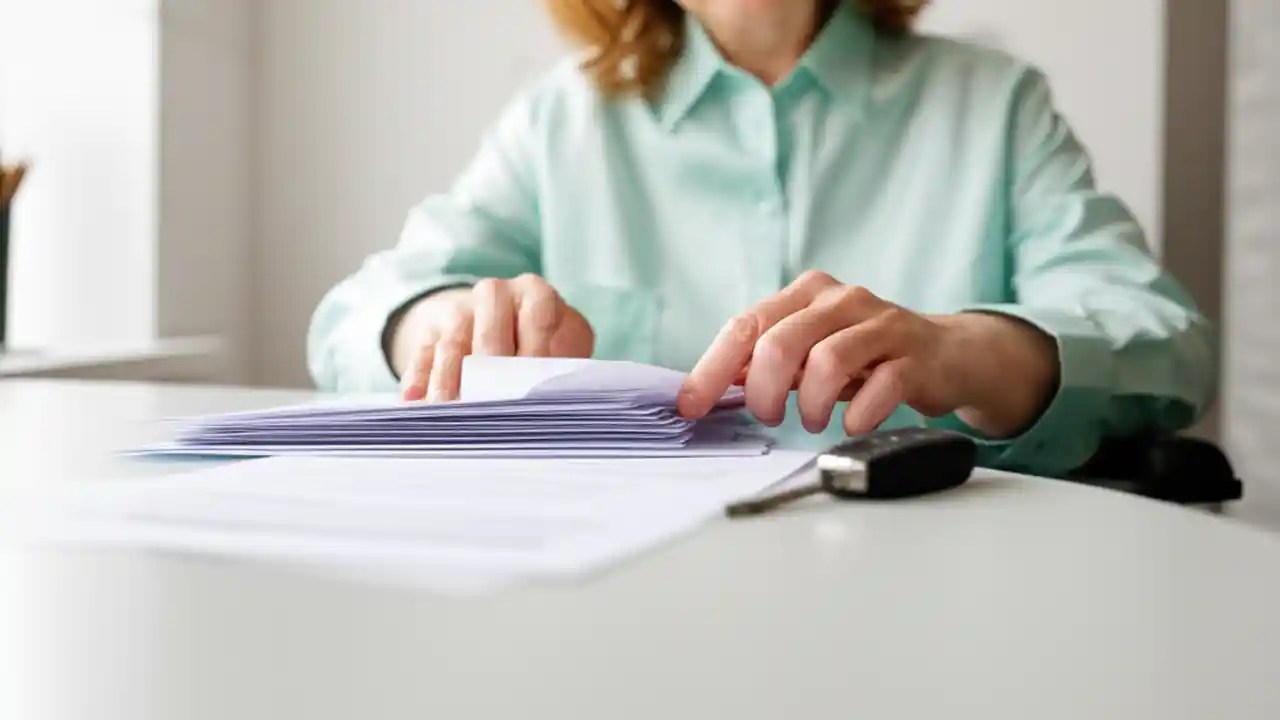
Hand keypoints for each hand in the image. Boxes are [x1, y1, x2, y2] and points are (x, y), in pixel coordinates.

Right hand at [391, 274, 594, 401]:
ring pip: (451, 346)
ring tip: (451, 414)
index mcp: (535, 294)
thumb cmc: (545, 344)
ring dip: (449, 383)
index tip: (529, 389)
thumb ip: (563, 364)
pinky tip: (415, 401)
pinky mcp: (431, 331)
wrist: (504, 322)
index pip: (537, 317)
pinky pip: (422, 355)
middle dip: (489, 374)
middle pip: (488, 333)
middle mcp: (495, 294)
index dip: (535, 354)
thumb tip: (551, 397)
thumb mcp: (564, 345)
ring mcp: (460, 311)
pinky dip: (419, 379)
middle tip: (491, 407)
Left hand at [677, 271, 1058, 437]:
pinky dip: (860, 413)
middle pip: (780, 343)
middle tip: (770, 417)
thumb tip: (708, 387)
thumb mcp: (808, 352)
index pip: (744, 326)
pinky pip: (881, 384)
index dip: (711, 370)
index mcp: (805, 295)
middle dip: (763, 392)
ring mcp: (880, 323)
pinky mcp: (914, 353)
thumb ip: (762, 362)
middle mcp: (840, 300)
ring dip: (810, 405)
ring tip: (811, 420)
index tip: (692, 407)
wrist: (945, 354)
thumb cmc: (865, 357)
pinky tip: (852, 424)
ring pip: (827, 361)